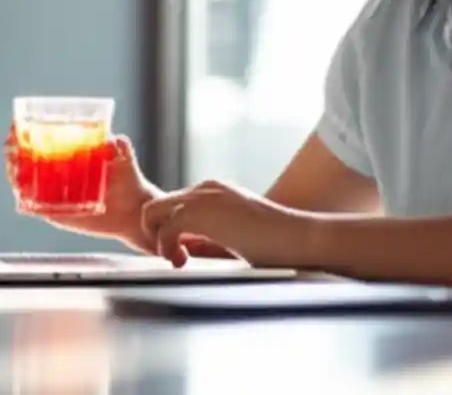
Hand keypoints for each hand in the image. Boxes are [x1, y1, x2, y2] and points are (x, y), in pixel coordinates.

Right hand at [5, 125, 162, 253]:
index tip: (16, 129)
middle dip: (13, 155)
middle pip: (26, 162)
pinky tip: (21, 196)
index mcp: (69, 157)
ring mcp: (56, 195)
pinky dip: (25, 203)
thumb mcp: (124, 158)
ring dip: (15, 176)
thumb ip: (121, 147)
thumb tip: (114, 140)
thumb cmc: (128, 180)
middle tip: (12, 150)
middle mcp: (59, 175)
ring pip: (26, 184)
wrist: (136, 210)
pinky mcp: (57, 214)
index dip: (24, 136)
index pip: (40, 143)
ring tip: (13, 170)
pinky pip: (35, 209)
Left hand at [140, 180, 313, 267]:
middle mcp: (205, 188)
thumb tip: (180, 250)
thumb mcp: (234, 236)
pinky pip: (164, 228)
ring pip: (153, 211)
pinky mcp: (201, 212)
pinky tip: (182, 262)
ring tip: (178, 260)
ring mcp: (202, 197)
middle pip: (156, 205)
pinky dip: (165, 248)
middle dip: (154, 233)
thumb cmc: (275, 244)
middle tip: (172, 258)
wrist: (298, 238)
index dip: (167, 232)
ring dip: (156, 239)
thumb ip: (207, 239)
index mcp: (213, 191)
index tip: (180, 256)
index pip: (172, 206)